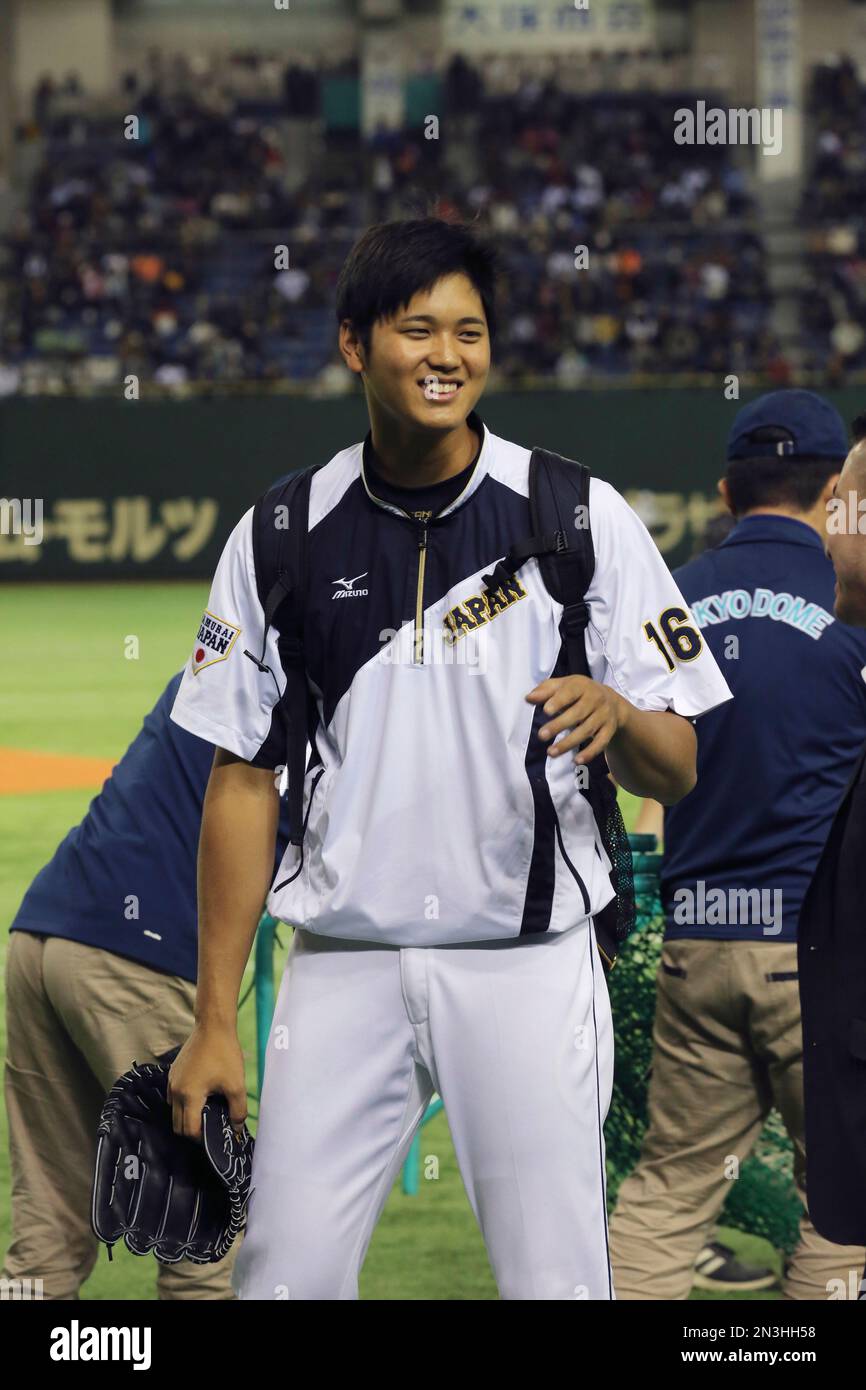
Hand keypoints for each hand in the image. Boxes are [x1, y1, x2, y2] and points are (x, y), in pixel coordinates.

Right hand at [167, 1023, 247, 1142]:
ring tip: (207, 1111)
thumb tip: (236, 1129)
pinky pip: (174, 1098)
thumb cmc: (225, 1054)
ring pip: (174, 1111)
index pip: (188, 1130)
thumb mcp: (236, 1084)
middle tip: (211, 1127)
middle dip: (193, 1131)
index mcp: (189, 1096)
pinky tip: (201, 1096)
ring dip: (187, 1117)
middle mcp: (175, 1091)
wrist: (213, 1027)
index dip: (202, 1138)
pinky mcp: (173, 1074)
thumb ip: (238, 1111)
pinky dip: (184, 1104)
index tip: (215, 1135)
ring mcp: (172, 1082)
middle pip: (178, 1125)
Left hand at [525, 675, 628, 764]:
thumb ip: (545, 690)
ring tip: (550, 752)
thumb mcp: (564, 686)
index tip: (546, 711)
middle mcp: (595, 699)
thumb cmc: (579, 693)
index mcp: (582, 686)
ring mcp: (604, 715)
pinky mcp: (609, 730)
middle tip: (541, 735)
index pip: (570, 692)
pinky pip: (600, 743)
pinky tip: (576, 761)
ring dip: (568, 743)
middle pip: (578, 713)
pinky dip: (590, 753)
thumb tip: (528, 698)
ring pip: (587, 730)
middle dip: (559, 725)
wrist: (613, 701)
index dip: (558, 701)